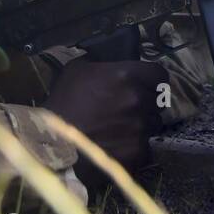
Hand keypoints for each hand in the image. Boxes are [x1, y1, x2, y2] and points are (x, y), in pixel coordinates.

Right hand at [43, 60, 167, 183]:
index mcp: (127, 76)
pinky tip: (117, 146)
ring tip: (120, 129)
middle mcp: (138, 100)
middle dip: (145, 103)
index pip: (159, 74)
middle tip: (126, 109)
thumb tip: (109, 62)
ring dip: (141, 125)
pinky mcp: (137, 151)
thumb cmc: (62, 103)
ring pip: (152, 124)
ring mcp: (140, 127)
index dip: (152, 80)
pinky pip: (145, 147)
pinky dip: (135, 147)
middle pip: (156, 100)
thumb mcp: (76, 70)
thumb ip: (100, 63)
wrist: (53, 144)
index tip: (145, 85)